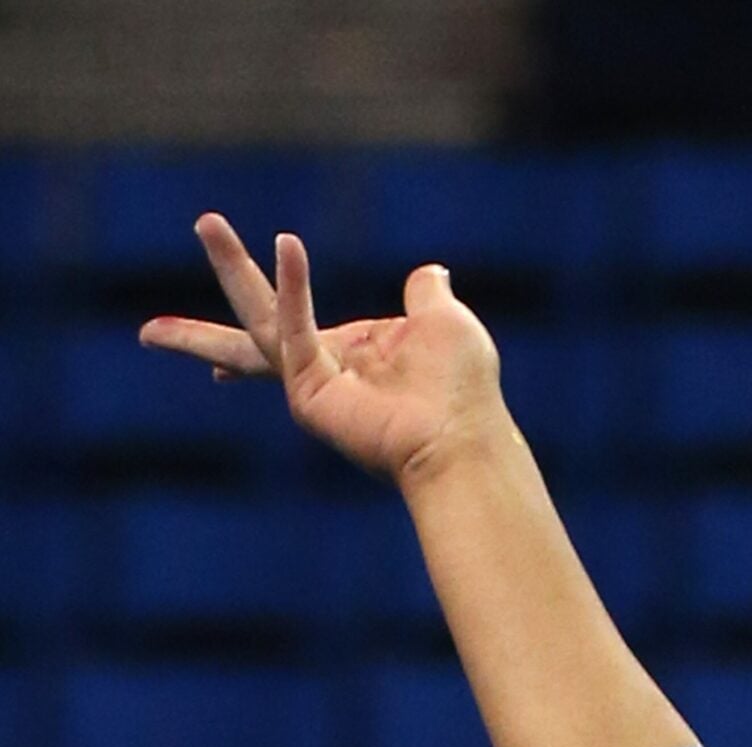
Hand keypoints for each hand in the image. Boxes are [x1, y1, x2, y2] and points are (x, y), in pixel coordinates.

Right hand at [137, 213, 511, 486]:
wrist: (463, 438)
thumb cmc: (464, 391)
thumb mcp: (447, 324)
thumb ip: (427, 295)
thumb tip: (431, 273)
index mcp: (355, 353)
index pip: (302, 324)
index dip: (283, 298)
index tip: (266, 276)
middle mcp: (326, 368)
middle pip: (260, 317)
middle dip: (232, 271)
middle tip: (205, 222)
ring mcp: (311, 382)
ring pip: (258, 318)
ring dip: (232, 267)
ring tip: (207, 222)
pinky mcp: (308, 392)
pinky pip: (295, 329)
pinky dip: (293, 288)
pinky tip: (288, 244)